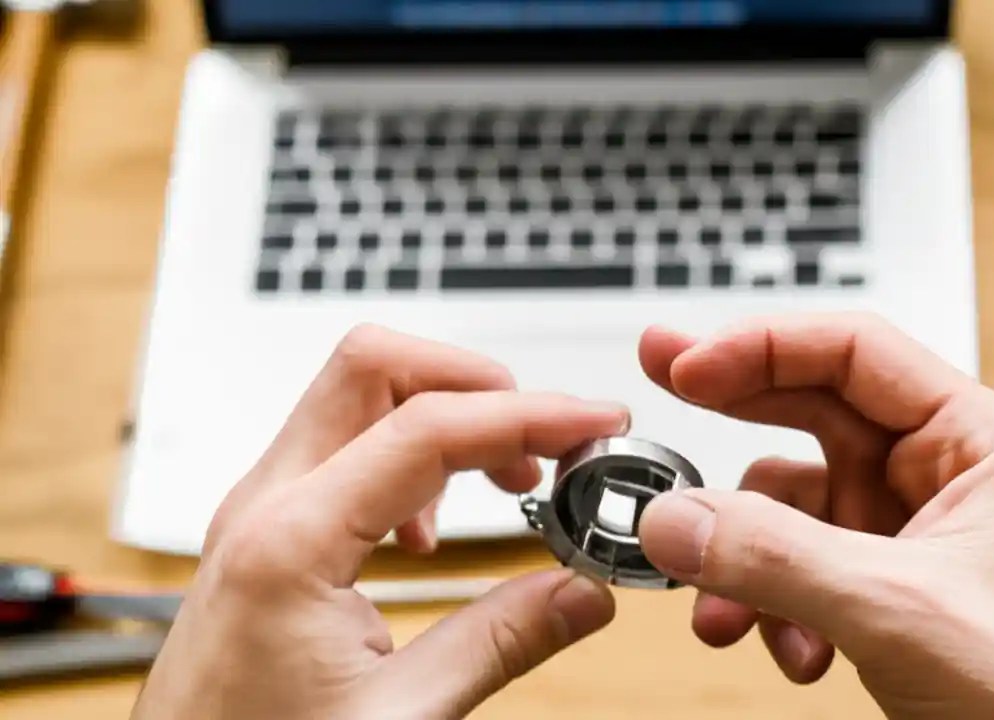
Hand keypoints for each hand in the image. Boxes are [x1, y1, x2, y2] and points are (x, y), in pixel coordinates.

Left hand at [131, 325, 628, 719]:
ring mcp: (261, 512)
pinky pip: (344, 448)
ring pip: (358, 397)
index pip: (424, 427)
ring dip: (447, 414)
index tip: (593, 422)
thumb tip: (582, 591)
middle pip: (373, 367)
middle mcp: (265, 505)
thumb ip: (498, 645)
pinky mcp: (268, 532)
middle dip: (476, 383)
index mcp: (288, 543)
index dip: (524, 414)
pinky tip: (436, 525)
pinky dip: (410, 454)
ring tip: (509, 479)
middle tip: (548, 438)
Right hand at [636, 314, 993, 719]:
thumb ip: (777, 559)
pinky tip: (787, 651)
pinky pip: (795, 573)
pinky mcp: (882, 595)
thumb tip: (673, 520)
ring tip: (722, 609)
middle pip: (811, 415)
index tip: (687, 366)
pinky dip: (770, 608)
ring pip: (791, 508)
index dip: (763, 349)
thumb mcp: (902, 611)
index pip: (855, 354)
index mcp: (978, 443)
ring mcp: (907, 538)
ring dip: (742, 554)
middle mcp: (939, 478)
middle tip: (661, 385)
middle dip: (732, 416)